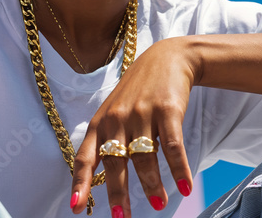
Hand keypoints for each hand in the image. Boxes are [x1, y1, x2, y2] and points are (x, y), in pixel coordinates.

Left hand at [71, 38, 196, 215]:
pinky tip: (185, 187)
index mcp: (100, 123)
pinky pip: (172, 146)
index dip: (80, 183)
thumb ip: (105, 141)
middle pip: (115, 162)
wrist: (166, 59)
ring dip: (152, 185)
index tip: (76, 207)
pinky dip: (179, 169)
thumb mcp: (113, 111)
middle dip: (118, 192)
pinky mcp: (167, 110)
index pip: (85, 157)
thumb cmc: (136, 92)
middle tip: (122, 217)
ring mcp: (141, 114)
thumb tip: (96, 180)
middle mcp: (117, 119)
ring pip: (144, 157)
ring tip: (158, 204)